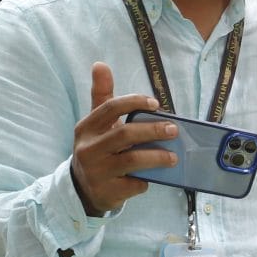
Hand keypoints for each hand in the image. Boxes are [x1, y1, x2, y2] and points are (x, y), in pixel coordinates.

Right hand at [70, 62, 177, 216]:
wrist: (82, 189)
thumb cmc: (97, 149)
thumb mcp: (95, 124)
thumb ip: (102, 96)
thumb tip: (100, 64)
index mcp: (86, 128)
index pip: (110, 108)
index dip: (134, 103)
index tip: (156, 104)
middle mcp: (89, 149)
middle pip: (124, 134)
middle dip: (153, 130)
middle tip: (174, 130)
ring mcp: (97, 172)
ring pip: (132, 160)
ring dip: (157, 157)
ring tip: (173, 157)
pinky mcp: (108, 192)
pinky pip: (134, 184)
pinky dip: (147, 180)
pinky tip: (155, 177)